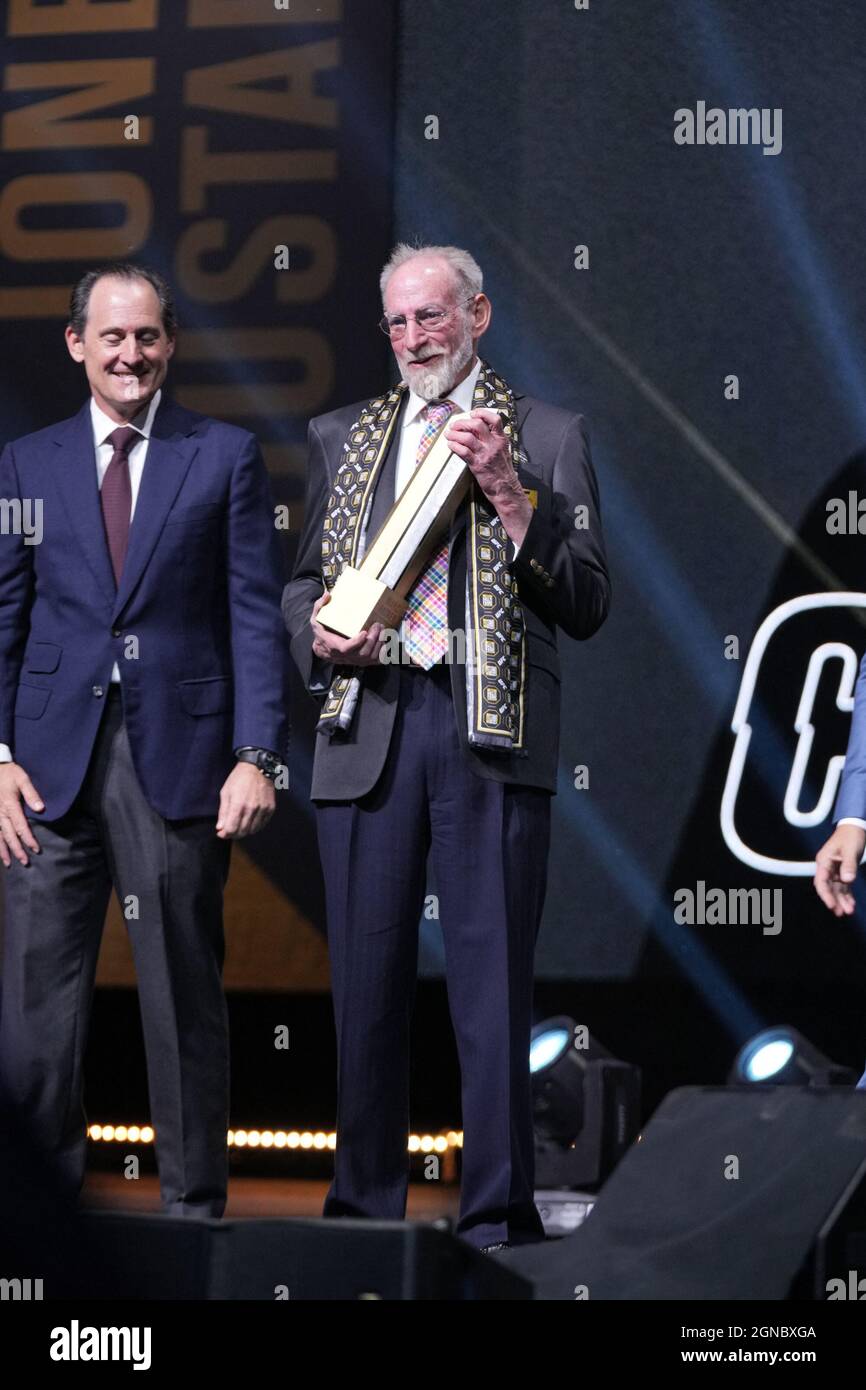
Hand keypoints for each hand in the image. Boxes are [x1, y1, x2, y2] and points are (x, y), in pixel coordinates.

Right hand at [0, 762, 43, 866]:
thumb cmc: (9, 773)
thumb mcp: (22, 779)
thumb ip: (31, 794)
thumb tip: (40, 808)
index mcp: (10, 805)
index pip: (21, 827)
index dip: (28, 839)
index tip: (36, 849)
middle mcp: (0, 813)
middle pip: (9, 836)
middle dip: (17, 850)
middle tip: (25, 862)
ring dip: (3, 851)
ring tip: (8, 863)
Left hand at [216, 762, 275, 838]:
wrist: (258, 767)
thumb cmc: (239, 779)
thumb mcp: (226, 792)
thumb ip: (223, 812)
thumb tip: (220, 828)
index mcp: (238, 804)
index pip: (231, 829)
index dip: (225, 834)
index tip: (221, 832)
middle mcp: (252, 809)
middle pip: (242, 832)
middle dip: (233, 834)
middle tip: (229, 830)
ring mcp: (263, 809)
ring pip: (252, 830)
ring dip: (244, 831)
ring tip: (239, 825)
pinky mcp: (270, 808)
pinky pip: (262, 825)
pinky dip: (255, 826)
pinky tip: (250, 821)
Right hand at [310, 591, 385, 666]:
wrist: (324, 650)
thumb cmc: (322, 633)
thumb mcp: (315, 620)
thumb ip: (319, 607)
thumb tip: (327, 594)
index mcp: (335, 646)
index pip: (347, 648)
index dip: (357, 643)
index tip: (364, 632)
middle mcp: (347, 656)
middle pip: (363, 653)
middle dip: (373, 639)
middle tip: (378, 625)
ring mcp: (356, 660)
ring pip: (371, 657)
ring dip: (380, 643)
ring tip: (383, 630)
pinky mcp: (363, 661)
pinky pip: (376, 661)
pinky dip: (384, 652)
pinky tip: (386, 641)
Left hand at [446, 408, 531, 544]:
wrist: (506, 490)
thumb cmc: (503, 472)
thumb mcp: (503, 452)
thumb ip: (493, 441)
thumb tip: (478, 432)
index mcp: (501, 440)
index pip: (495, 419)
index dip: (482, 413)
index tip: (472, 414)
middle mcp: (494, 445)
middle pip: (477, 425)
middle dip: (462, 423)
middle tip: (455, 425)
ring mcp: (485, 454)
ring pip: (468, 437)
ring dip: (455, 434)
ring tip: (449, 434)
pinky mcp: (477, 465)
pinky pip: (463, 451)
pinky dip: (454, 446)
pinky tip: (451, 446)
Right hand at [813, 823, 865, 914]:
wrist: (855, 827)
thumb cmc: (850, 836)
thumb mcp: (850, 850)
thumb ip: (849, 865)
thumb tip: (847, 880)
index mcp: (824, 861)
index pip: (822, 881)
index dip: (826, 894)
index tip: (832, 905)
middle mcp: (827, 867)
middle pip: (828, 887)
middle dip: (835, 900)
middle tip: (841, 913)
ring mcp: (834, 870)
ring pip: (836, 889)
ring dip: (842, 900)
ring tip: (848, 911)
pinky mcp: (842, 872)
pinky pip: (843, 886)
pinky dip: (847, 895)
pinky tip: (851, 904)